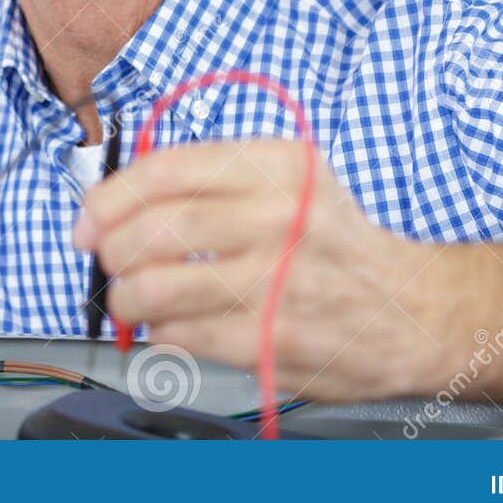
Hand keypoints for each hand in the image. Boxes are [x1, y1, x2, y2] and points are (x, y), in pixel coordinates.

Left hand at [72, 139, 448, 400]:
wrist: (413, 309)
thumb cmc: (331, 242)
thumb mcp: (287, 180)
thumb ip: (209, 180)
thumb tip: (114, 203)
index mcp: (277, 164)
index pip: (164, 171)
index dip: (108, 198)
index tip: (88, 220)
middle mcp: (279, 215)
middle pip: (150, 230)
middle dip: (111, 250)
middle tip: (109, 262)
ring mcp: (278, 280)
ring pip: (156, 287)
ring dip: (126, 298)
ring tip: (131, 299)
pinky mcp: (273, 338)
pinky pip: (181, 334)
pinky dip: (160, 332)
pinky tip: (174, 324)